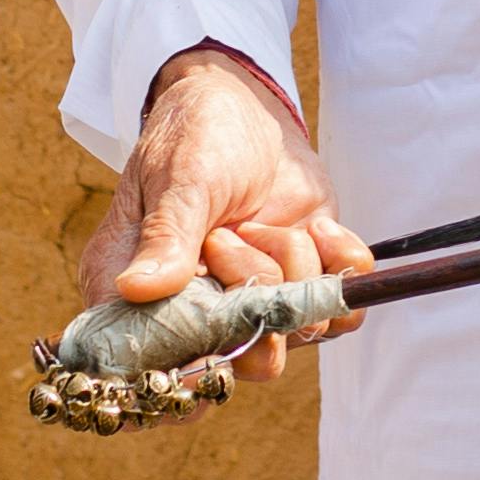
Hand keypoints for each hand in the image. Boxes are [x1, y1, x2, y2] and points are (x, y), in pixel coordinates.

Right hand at [84, 45, 366, 366]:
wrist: (246, 107)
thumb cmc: (194, 138)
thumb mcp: (178, 179)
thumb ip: (167, 236)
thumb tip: (137, 290)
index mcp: (139, 298)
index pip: (159, 370)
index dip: (195, 372)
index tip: (225, 335)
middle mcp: (197, 314)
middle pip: (241, 359)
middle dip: (251, 294)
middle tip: (233, 236)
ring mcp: (253, 304)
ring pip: (296, 329)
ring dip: (293, 268)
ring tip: (267, 222)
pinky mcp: (301, 287)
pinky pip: (342, 308)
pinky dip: (339, 262)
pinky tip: (316, 224)